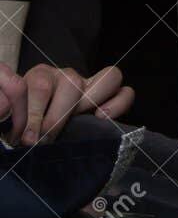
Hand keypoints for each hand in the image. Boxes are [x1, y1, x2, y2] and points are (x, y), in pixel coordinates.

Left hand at [0, 61, 133, 145]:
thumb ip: (12, 120)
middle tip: (46, 140)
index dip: (33, 114)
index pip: (39, 84)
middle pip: (72, 82)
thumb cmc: (22, 125)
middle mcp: (66, 76)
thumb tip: (21, 136)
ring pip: (107, 77)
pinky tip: (101, 120)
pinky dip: (118, 104)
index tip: (27, 139)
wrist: (33, 128)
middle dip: (57, 117)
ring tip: (77, 125)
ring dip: (90, 103)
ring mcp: (88, 84)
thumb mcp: (12, 121)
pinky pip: (125, 90)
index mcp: (38, 77)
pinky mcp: (106, 97)